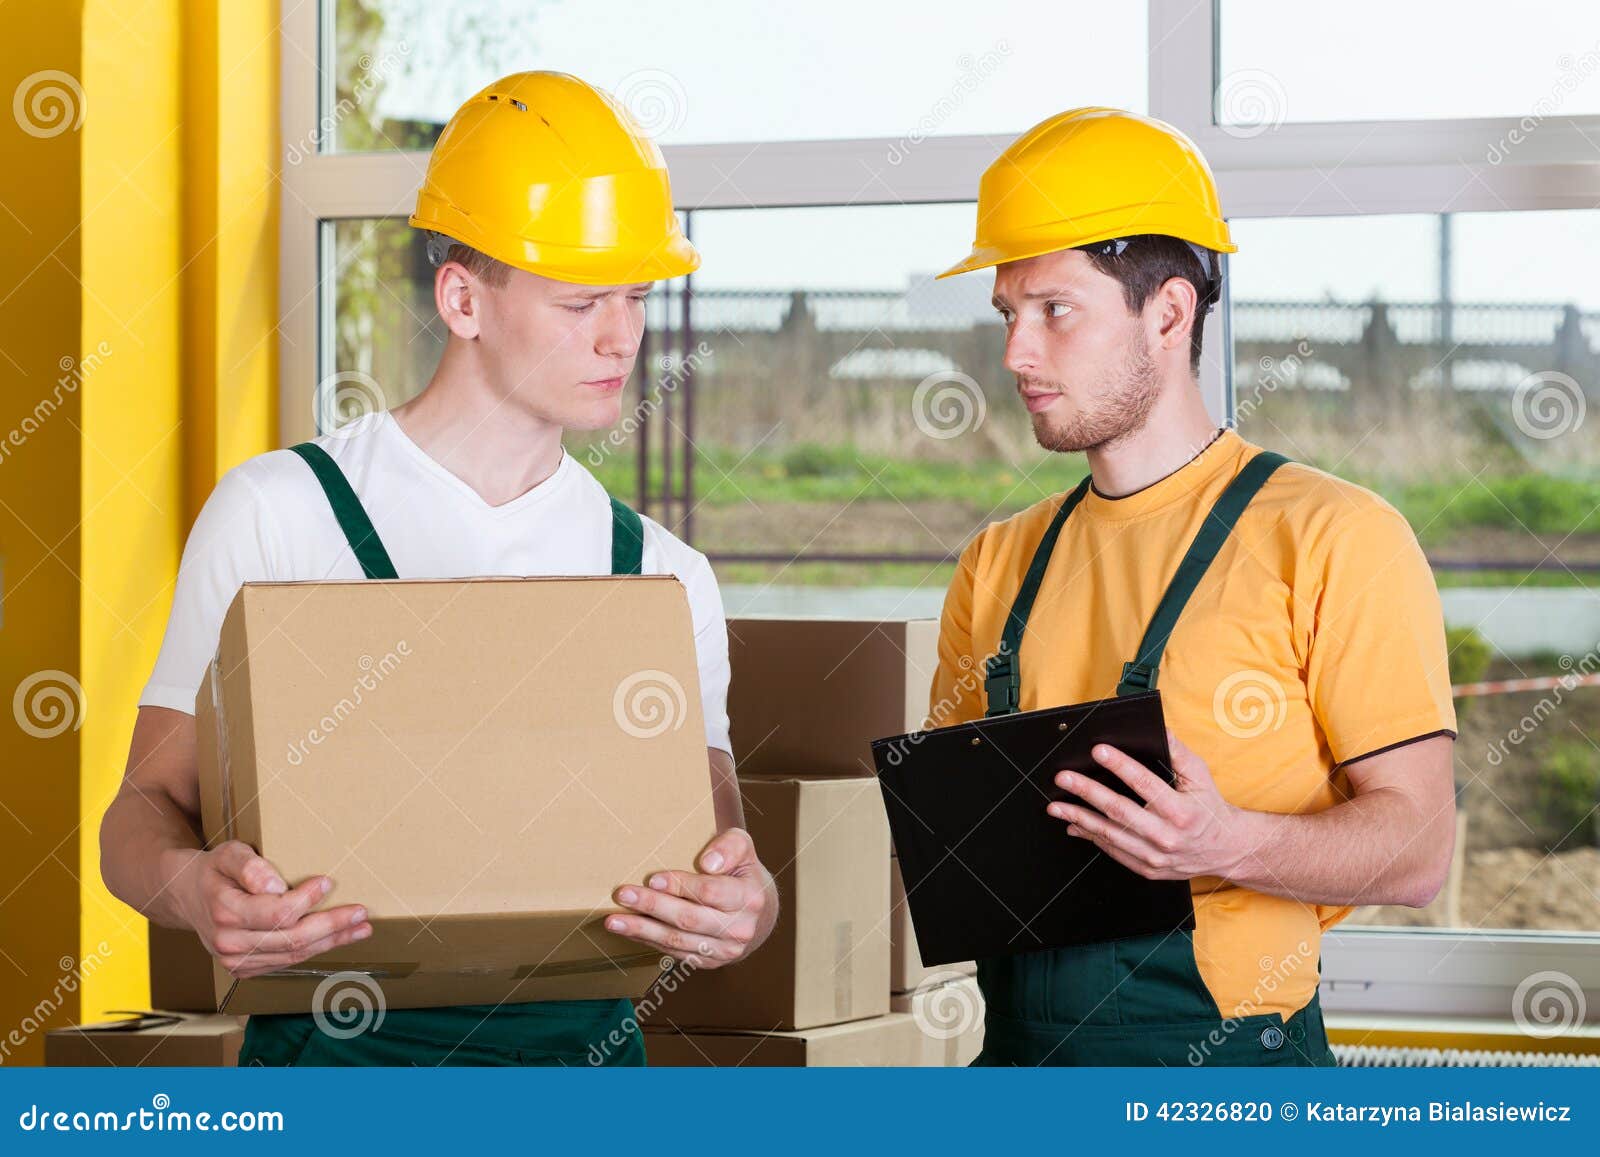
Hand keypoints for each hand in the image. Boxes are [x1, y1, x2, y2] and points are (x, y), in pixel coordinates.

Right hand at [169, 841, 372, 977]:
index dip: (307, 900)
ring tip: (360, 929)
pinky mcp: (244, 969)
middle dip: (331, 927)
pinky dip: (314, 950)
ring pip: (293, 956)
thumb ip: (249, 866)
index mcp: (225, 912)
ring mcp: (236, 961)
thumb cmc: (214, 870)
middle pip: (291, 940)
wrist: (185, 896)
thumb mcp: (227, 854)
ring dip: (331, 942)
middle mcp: (229, 943)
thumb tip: (274, 885)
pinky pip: (286, 962)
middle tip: (361, 913)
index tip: (328, 881)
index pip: (277, 913)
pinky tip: (335, 939)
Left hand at [605, 827, 771, 969]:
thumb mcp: (743, 848)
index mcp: (749, 898)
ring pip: (677, 941)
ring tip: (614, 919)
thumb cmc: (743, 874)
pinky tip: (629, 930)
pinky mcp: (707, 962)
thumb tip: (707, 863)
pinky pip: (674, 952)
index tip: (653, 878)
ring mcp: (723, 951)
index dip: (680, 886)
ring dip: (642, 930)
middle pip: (689, 919)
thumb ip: (729, 846)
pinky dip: (648, 941)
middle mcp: (739, 929)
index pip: (710, 892)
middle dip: (653, 906)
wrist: (759, 915)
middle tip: (623, 894)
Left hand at [1046, 730, 1248, 880]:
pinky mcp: (1147, 869)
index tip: (1098, 751)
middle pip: (1120, 811)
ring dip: (1079, 818)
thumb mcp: (1201, 777)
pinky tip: (1073, 825)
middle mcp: (1167, 836)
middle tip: (1063, 779)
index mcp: (1182, 811)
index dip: (1121, 766)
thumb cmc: (1209, 809)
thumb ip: (1180, 754)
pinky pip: (1113, 851)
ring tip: (1056, 806)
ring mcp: (1155, 856)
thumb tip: (1161, 730)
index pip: (1146, 785)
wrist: (1226, 850)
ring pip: (1110, 835)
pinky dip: (1091, 837)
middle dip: (1087, 792)